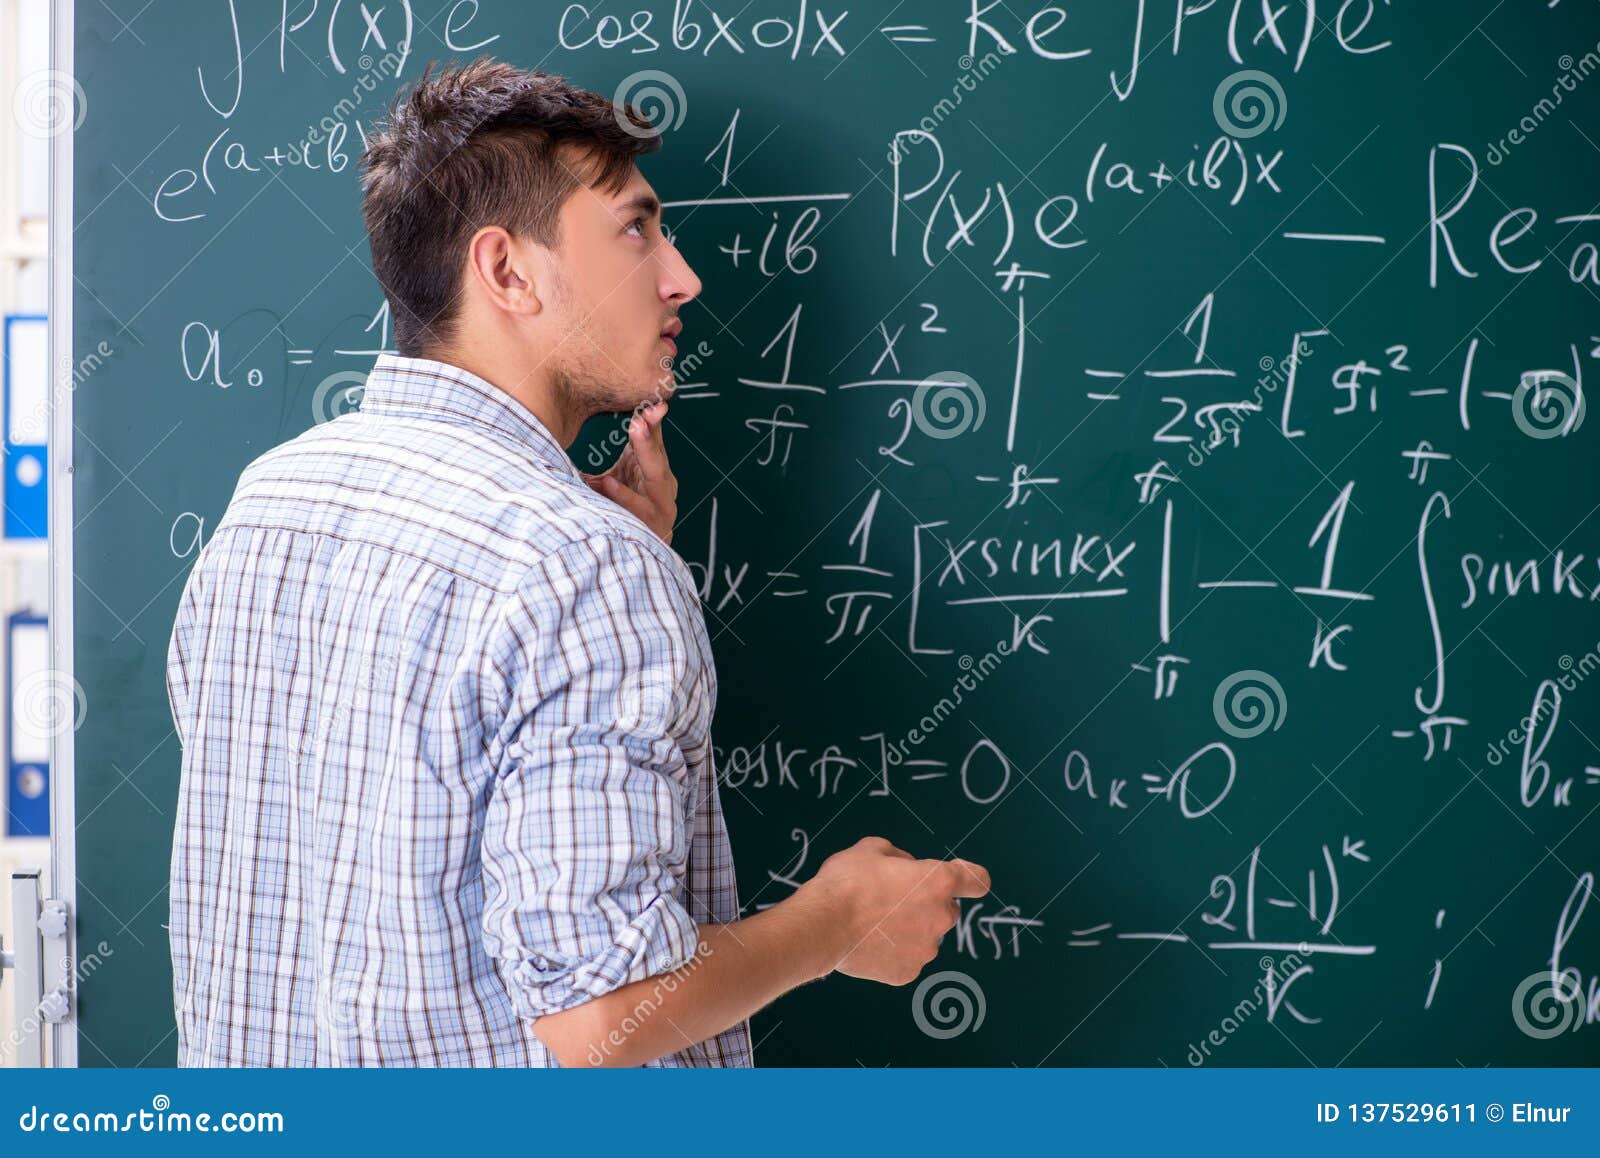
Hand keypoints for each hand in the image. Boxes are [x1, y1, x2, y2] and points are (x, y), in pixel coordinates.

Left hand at [581, 401, 678, 545]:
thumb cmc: (616, 511)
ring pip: (657, 477)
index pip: (653, 439)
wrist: (629, 555)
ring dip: (646, 452)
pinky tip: (609, 483)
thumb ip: (600, 461)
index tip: (648, 399)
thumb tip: (568, 427)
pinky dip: (624, 496)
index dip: (650, 419)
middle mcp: (663, 485)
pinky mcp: (654, 526)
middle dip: (650, 431)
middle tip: (643, 411)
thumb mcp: (608, 479)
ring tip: (636, 428)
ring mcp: (662, 506)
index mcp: (653, 469)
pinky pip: (640, 510)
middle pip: (657, 453)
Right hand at [798, 836, 991, 985]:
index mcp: (938, 882)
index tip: (961, 878)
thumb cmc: (846, 881)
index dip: (970, 877)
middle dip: (928, 904)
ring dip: (910, 929)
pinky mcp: (907, 972)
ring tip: (874, 924)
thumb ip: (899, 858)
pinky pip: (906, 958)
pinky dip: (892, 952)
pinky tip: (868, 943)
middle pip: (947, 910)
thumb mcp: (872, 849)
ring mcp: (925, 949)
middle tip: (892, 899)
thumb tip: (904, 869)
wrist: (822, 925)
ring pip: (926, 936)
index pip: (977, 880)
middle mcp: (940, 917)